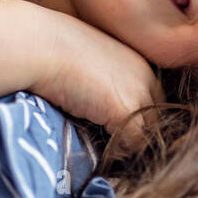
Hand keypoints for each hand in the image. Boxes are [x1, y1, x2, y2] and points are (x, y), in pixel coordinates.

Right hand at [29, 11, 164, 157]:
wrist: (41, 46)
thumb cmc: (53, 50)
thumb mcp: (89, 62)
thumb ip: (105, 83)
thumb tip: (101, 107)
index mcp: (138, 62)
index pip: (153, 101)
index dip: (138, 118)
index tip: (117, 129)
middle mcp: (145, 76)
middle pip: (156, 119)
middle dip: (138, 134)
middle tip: (113, 144)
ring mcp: (138, 93)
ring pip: (148, 134)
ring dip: (129, 144)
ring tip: (105, 146)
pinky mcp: (126, 110)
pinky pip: (134, 143)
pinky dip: (119, 151)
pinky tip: (98, 145)